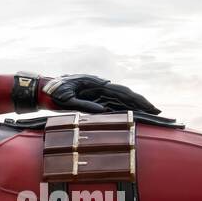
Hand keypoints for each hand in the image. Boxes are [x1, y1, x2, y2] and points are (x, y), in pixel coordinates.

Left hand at [41, 74, 160, 115]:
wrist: (44, 89)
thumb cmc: (54, 93)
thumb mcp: (67, 100)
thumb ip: (84, 105)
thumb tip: (102, 111)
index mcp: (97, 84)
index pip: (123, 92)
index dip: (137, 100)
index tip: (150, 107)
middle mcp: (100, 87)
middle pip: (125, 96)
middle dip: (142, 104)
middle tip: (157, 113)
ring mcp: (97, 93)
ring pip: (120, 101)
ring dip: (134, 108)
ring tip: (149, 116)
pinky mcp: (93, 99)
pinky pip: (110, 104)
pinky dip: (122, 110)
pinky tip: (130, 115)